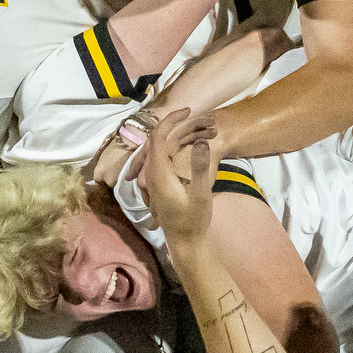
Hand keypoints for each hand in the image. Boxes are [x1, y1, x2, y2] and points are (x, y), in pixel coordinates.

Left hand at [128, 109, 221, 243]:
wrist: (184, 242)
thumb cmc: (194, 220)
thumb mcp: (201, 194)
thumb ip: (199, 167)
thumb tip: (200, 142)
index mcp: (158, 173)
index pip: (157, 136)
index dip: (170, 119)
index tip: (187, 110)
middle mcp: (151, 173)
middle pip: (156, 139)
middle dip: (174, 125)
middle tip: (194, 116)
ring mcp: (153, 179)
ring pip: (158, 148)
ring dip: (174, 135)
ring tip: (195, 128)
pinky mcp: (158, 183)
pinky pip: (161, 157)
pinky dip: (172, 145)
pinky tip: (186, 145)